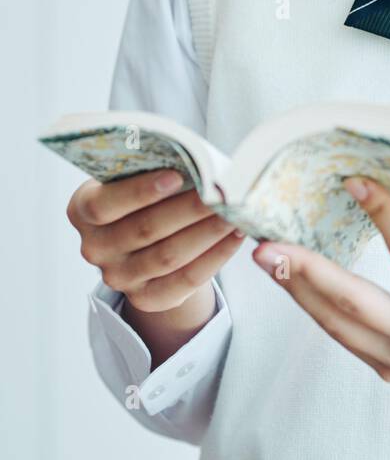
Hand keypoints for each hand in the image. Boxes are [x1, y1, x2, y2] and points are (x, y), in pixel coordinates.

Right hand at [67, 168, 244, 312]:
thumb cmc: (144, 192)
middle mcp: (95, 247)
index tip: (177, 175)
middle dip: (189, 209)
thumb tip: (195, 161)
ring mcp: (119, 277)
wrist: (144, 237)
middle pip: (145, 229)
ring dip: (207, 232)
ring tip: (235, 211)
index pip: (104, 205)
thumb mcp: (133, 176)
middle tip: (223, 191)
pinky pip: (186, 279)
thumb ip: (150, 169)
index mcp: (83, 210)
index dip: (140, 191)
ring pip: (169, 255)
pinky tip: (236, 235)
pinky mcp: (147, 298)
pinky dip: (215, 256)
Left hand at [250, 160, 389, 419]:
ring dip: (298, 290)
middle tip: (268, 244)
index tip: (356, 181)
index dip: (384, 215)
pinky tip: (297, 280)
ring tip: (267, 258)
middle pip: (352, 303)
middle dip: (306, 271)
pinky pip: (345, 336)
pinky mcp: (389, 372)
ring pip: (337, 325)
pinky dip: (317, 307)